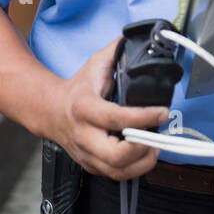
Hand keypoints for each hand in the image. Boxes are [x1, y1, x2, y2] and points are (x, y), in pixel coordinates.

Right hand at [51, 37, 169, 180]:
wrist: (50, 111)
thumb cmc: (77, 88)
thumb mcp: (95, 64)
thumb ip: (117, 51)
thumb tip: (138, 37)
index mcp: (85, 108)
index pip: (116, 118)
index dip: (143, 118)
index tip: (163, 112)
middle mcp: (84, 135)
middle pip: (115, 156)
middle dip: (142, 149)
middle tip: (158, 137)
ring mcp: (86, 154)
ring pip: (117, 172)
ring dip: (142, 163)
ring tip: (155, 147)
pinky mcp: (90, 166)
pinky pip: (115, 176)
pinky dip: (134, 169)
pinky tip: (144, 155)